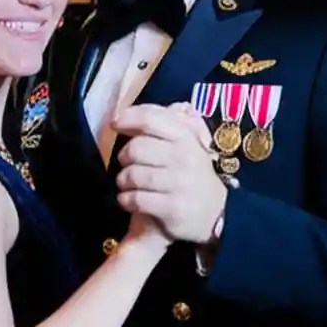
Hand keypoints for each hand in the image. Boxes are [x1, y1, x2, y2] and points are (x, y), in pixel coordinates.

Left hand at [112, 103, 226, 244]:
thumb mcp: (184, 145)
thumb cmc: (188, 174)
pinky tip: (129, 201)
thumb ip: (161, 125)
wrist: (212, 214)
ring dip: (123, 180)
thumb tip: (126, 113)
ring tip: (127, 184)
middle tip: (126, 164)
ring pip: (133, 174)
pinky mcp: (174, 208)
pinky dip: (125, 200)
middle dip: (124, 157)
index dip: (128, 118)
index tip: (114, 124)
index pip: (151, 119)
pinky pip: (136, 199)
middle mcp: (186, 157)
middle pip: (137, 148)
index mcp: (186, 137)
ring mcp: (181, 183)